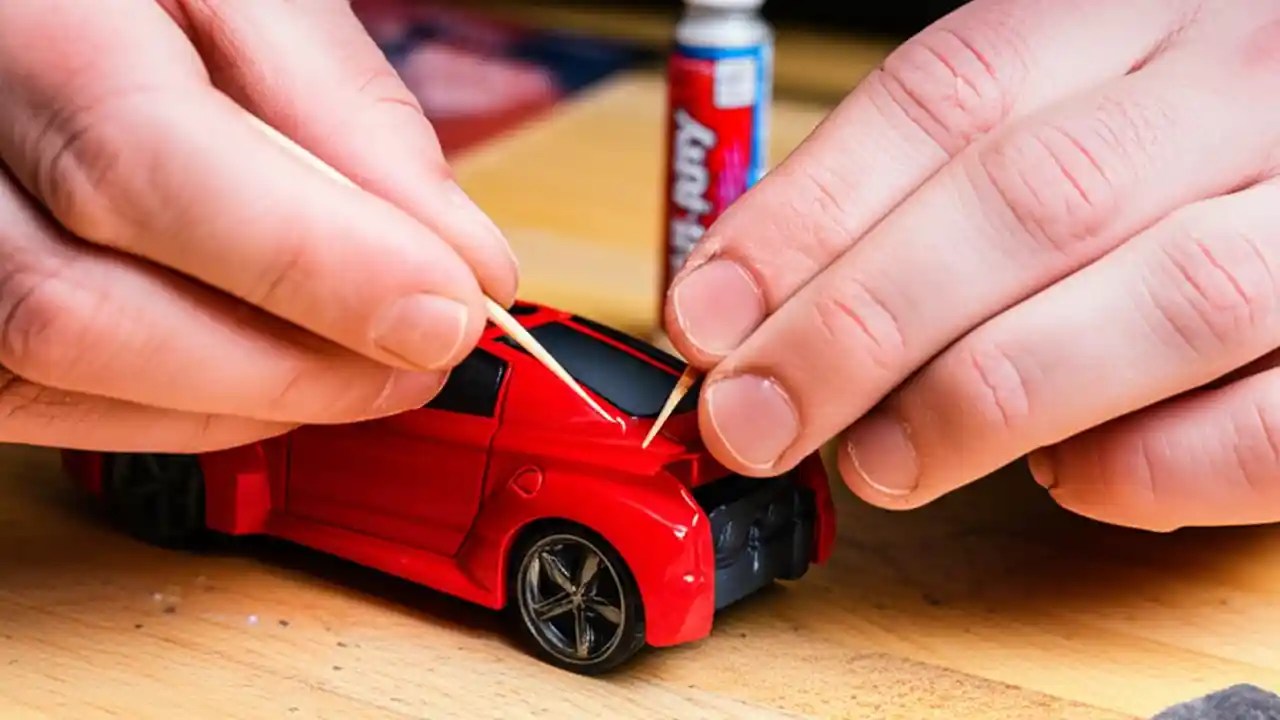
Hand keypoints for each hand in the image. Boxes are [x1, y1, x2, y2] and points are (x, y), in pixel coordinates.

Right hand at [0, 1, 516, 451]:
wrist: (35, 10)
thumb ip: (340, 110)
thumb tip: (456, 258)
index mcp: (17, 19)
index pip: (138, 163)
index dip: (312, 262)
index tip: (446, 308)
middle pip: (79, 308)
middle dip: (292, 361)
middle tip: (424, 350)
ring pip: (56, 376)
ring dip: (249, 396)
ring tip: (366, 362)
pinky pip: (42, 401)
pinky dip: (186, 406)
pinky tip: (271, 367)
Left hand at [664, 0, 1279, 531]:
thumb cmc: (1187, 141)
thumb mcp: (1071, 104)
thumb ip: (948, 183)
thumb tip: (779, 305)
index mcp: (1139, 14)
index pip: (951, 94)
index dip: (809, 213)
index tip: (709, 312)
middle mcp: (1244, 89)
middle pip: (1037, 196)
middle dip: (866, 323)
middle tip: (759, 416)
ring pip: (1170, 298)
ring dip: (986, 397)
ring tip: (881, 462)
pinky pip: (1272, 424)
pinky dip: (1151, 463)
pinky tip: (1062, 474)